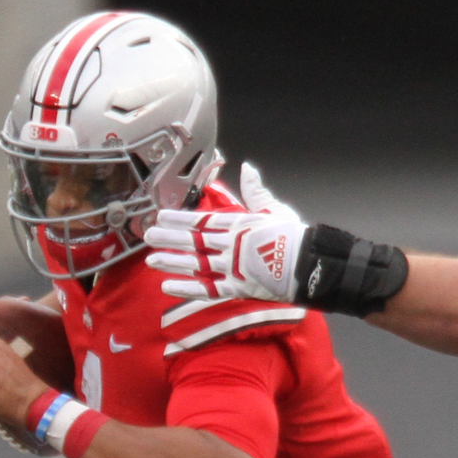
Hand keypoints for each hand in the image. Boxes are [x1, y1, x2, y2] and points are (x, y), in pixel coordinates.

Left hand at [145, 161, 307, 302]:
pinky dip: (188, 288)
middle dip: (169, 238)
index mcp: (238, 224)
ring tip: (152, 260)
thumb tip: (247, 168)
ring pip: (195, 264)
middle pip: (193, 241)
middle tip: (148, 236)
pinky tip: (168, 286)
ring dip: (173, 262)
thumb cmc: (296, 237)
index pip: (201, 220)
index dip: (179, 219)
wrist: (309, 265)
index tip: (161, 216)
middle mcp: (230, 245)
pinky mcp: (238, 287)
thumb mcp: (276, 210)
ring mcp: (232, 267)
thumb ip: (256, 192)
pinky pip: (208, 289)